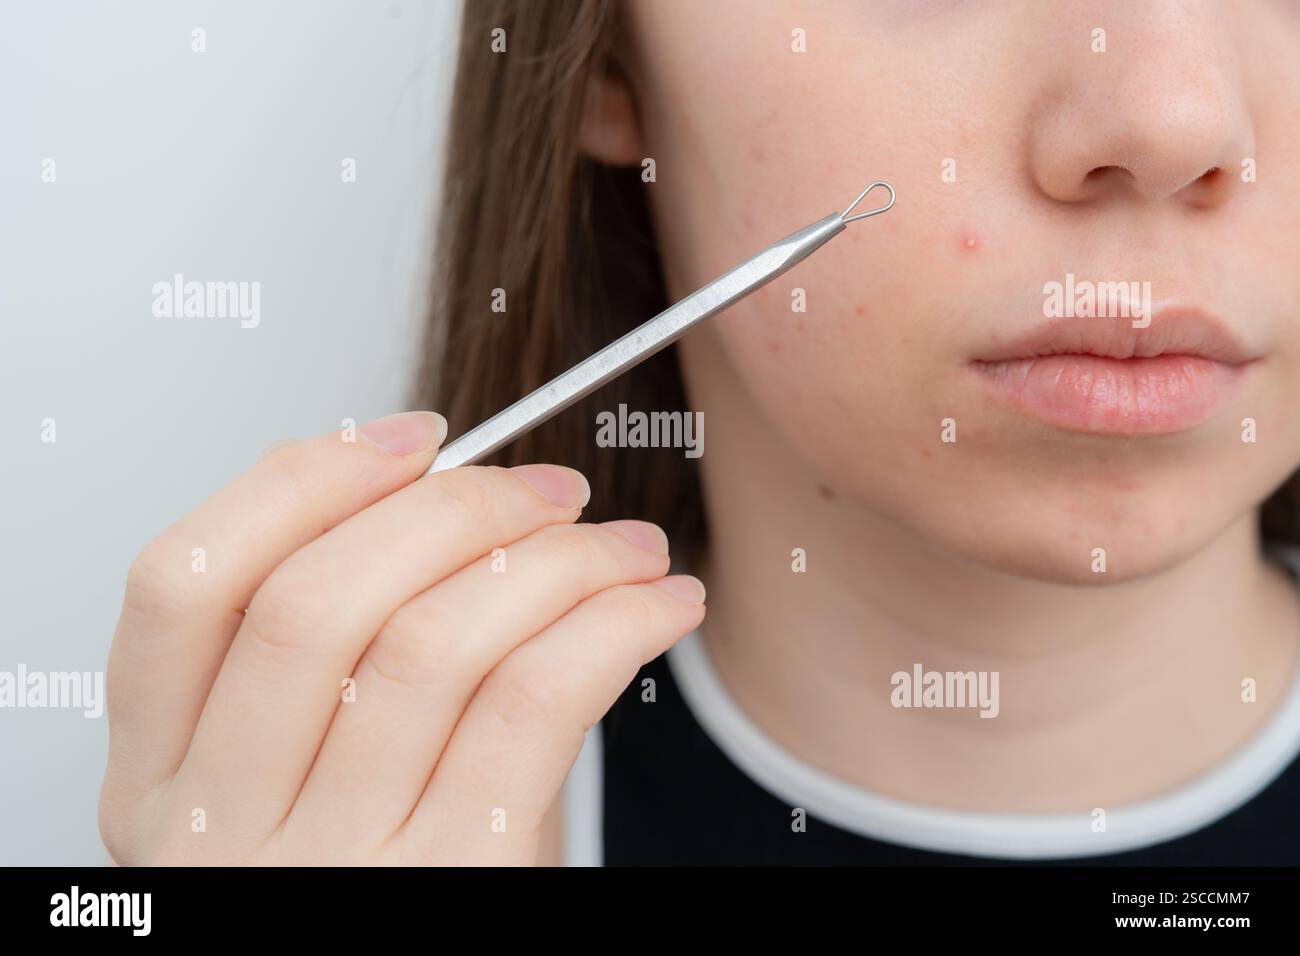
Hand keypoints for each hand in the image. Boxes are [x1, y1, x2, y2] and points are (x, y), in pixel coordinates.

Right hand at [99, 411, 704, 864]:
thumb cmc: (385, 871)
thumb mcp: (307, 773)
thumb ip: (333, 649)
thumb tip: (444, 489)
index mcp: (162, 777)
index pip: (185, 582)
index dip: (301, 481)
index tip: (414, 440)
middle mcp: (222, 828)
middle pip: (315, 600)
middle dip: (456, 507)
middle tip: (549, 490)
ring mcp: (333, 865)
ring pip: (436, 643)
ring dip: (560, 561)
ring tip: (624, 546)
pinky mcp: (455, 883)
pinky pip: (534, 707)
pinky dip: (610, 628)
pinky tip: (653, 606)